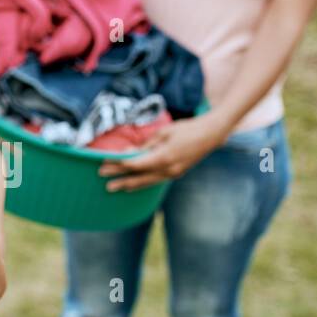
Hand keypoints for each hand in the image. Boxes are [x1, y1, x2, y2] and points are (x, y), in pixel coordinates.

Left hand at [97, 113, 224, 189]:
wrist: (211, 134)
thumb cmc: (187, 129)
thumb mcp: (164, 132)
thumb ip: (147, 145)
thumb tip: (130, 152)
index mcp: (164, 157)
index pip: (135, 164)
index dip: (119, 164)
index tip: (105, 162)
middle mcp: (168, 169)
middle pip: (138, 176)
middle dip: (120, 178)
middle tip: (104, 180)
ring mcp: (173, 174)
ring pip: (147, 182)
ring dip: (130, 184)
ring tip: (116, 187)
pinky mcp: (176, 173)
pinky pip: (155, 180)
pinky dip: (142, 182)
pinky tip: (133, 185)